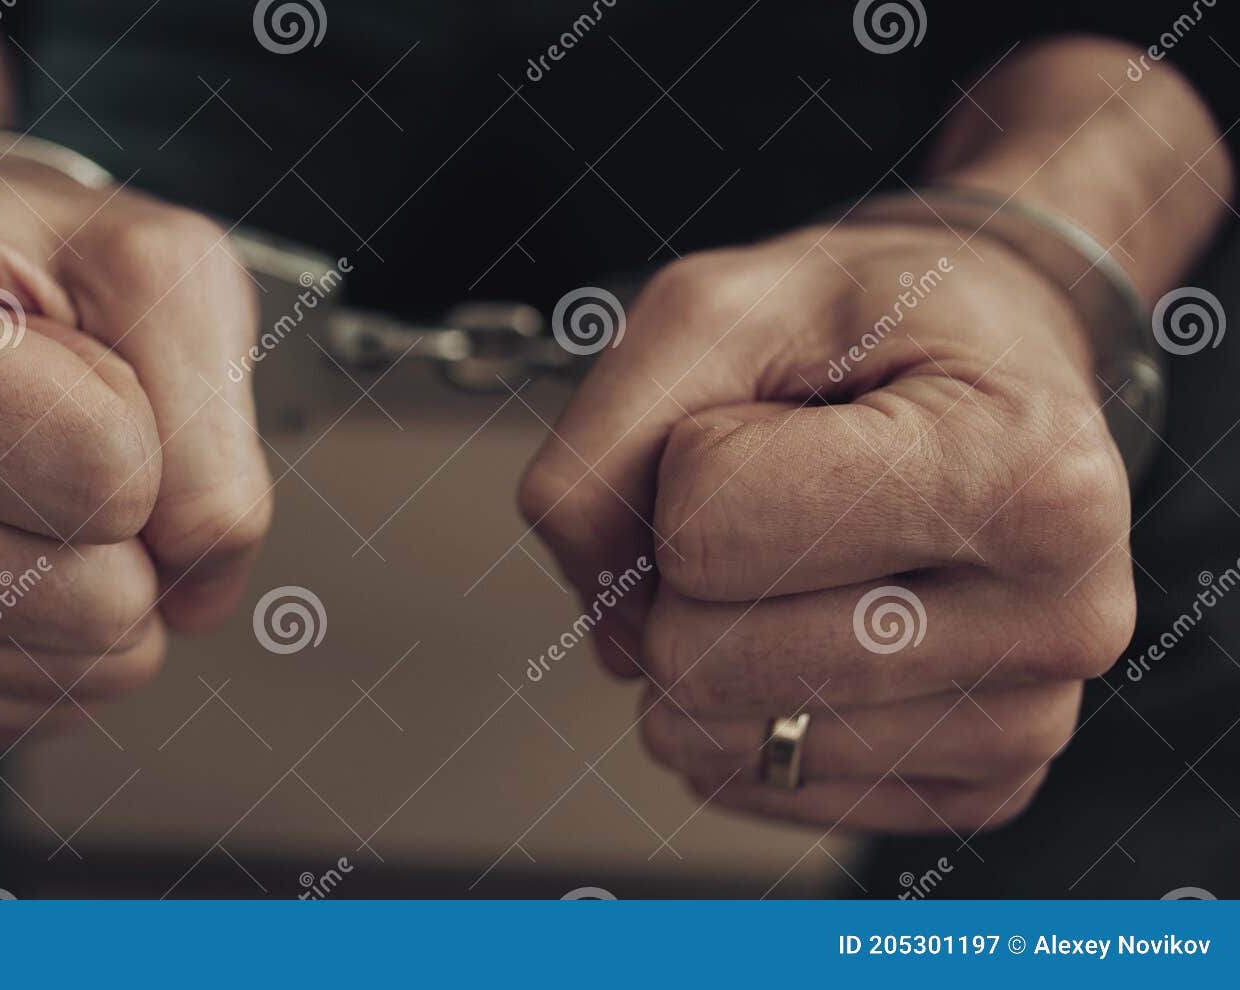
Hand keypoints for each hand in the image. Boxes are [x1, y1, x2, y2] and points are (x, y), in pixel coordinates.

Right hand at [0, 161, 270, 748]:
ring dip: (110, 590)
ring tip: (37, 491)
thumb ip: (208, 414)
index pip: (100, 470)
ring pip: (67, 669)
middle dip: (137, 530)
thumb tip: (196, 578)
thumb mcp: (157, 269)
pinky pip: (22, 712)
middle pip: (87, 598)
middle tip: (70, 445)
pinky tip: (11, 553)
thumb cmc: (30, 267)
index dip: (145, 430)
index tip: (77, 369)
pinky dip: (63, 646)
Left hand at [519, 222, 1134, 831]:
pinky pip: (764, 785)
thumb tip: (607, 636)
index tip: (772, 420)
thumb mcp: (713, 312)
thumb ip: (602, 453)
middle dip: (683, 571)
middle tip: (777, 496)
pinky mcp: (983, 788)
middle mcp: (1057, 616)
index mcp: (1020, 470)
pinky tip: (817, 624)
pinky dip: (744, 708)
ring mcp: (1027, 722)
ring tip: (804, 556)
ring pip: (724, 743)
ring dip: (709, 642)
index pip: (705, 533)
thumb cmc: (876, 326)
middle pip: (702, 662)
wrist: (996, 364)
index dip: (685, 462)